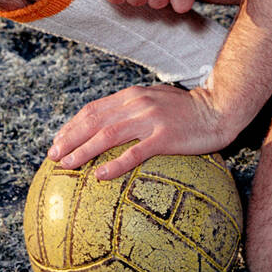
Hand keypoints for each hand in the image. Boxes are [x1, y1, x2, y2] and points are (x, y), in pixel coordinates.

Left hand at [48, 83, 233, 179]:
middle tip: (53, 156)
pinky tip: (100, 176)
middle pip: (94, 120)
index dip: (72, 125)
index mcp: (132, 95)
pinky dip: (114, 165)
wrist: (218, 109)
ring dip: (83, 150)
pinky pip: (134, 154)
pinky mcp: (164, 137)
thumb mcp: (155, 101)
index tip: (57, 141)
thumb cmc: (187, 111)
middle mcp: (136, 103)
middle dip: (69, 138)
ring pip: (107, 135)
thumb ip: (133, 109)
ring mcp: (150, 119)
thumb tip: (109, 126)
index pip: (93, 109)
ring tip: (67, 164)